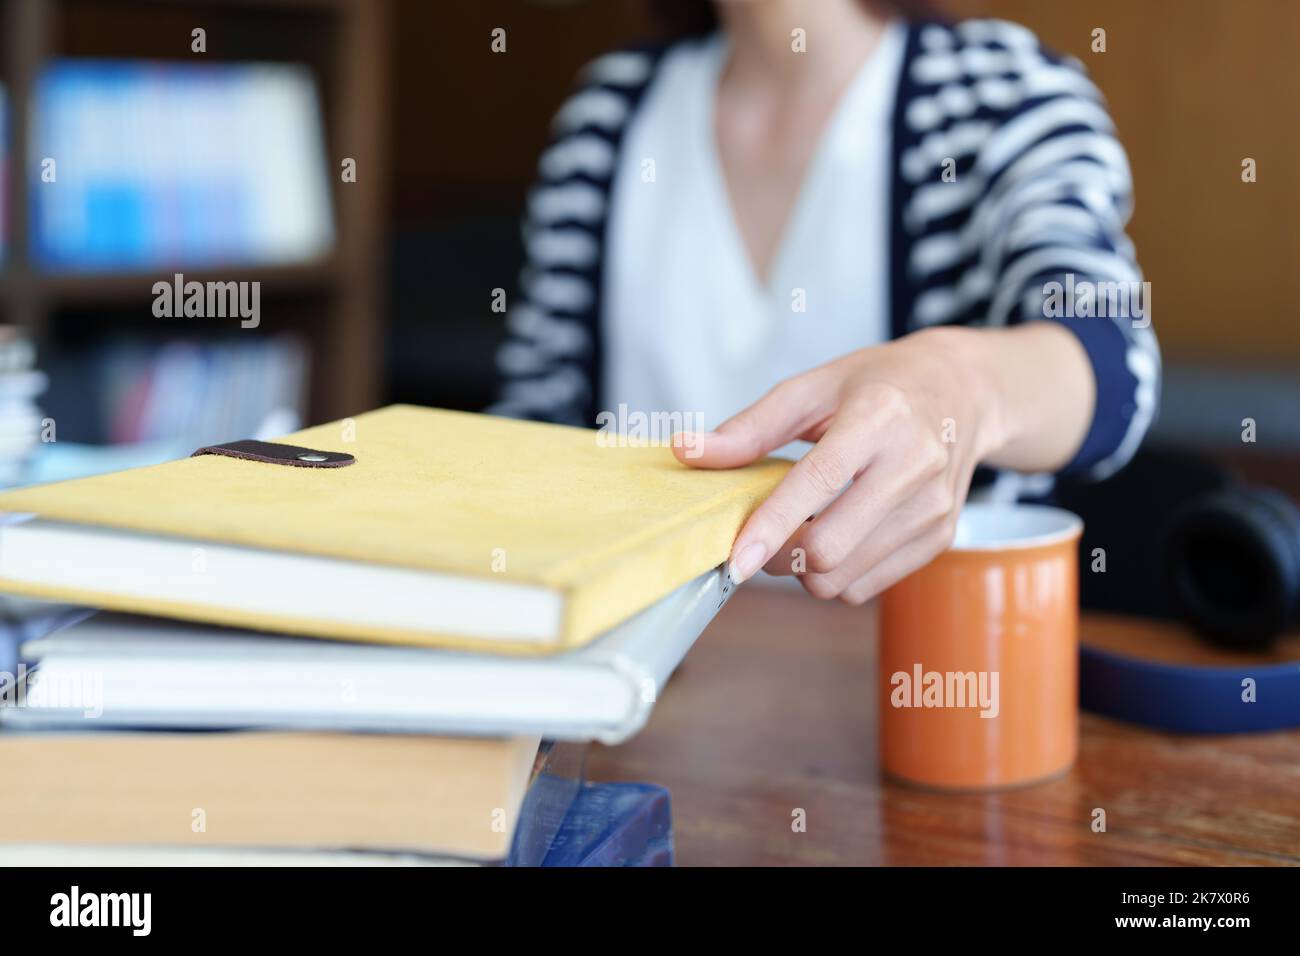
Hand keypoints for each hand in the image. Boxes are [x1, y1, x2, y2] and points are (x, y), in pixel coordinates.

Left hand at [673, 327, 1018, 603]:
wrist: (963, 393)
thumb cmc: (877, 386)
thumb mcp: (811, 387)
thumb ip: (749, 427)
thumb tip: (685, 451)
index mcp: (879, 417)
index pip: (819, 482)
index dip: (771, 526)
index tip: (735, 561)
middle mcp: (915, 463)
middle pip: (830, 548)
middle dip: (778, 556)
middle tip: (760, 537)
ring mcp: (934, 507)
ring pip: (845, 579)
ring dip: (804, 571)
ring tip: (800, 532)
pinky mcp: (941, 537)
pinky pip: (867, 588)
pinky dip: (836, 577)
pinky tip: (836, 538)